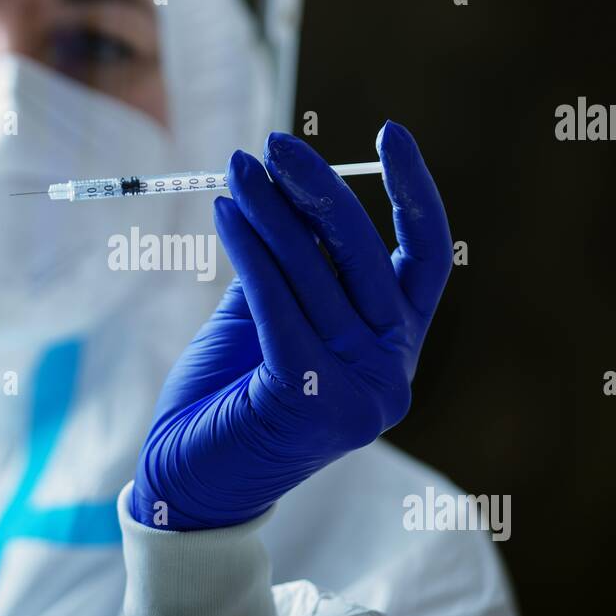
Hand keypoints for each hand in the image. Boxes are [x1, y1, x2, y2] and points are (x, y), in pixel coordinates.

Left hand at [131, 123, 451, 529]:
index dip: (414, 192)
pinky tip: (227, 213)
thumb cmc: (227, 394)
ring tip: (239, 169)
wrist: (188, 482)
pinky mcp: (313, 403)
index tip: (390, 134)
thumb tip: (289, 183)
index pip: (427, 259)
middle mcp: (392, 371)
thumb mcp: (269, 315)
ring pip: (318, 277)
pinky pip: (280, 306)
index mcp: (396, 346)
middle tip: (273, 145)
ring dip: (273, 213)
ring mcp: (360, 393)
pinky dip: (252, 252)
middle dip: (319, 190)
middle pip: (369, 257)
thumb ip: (293, 262)